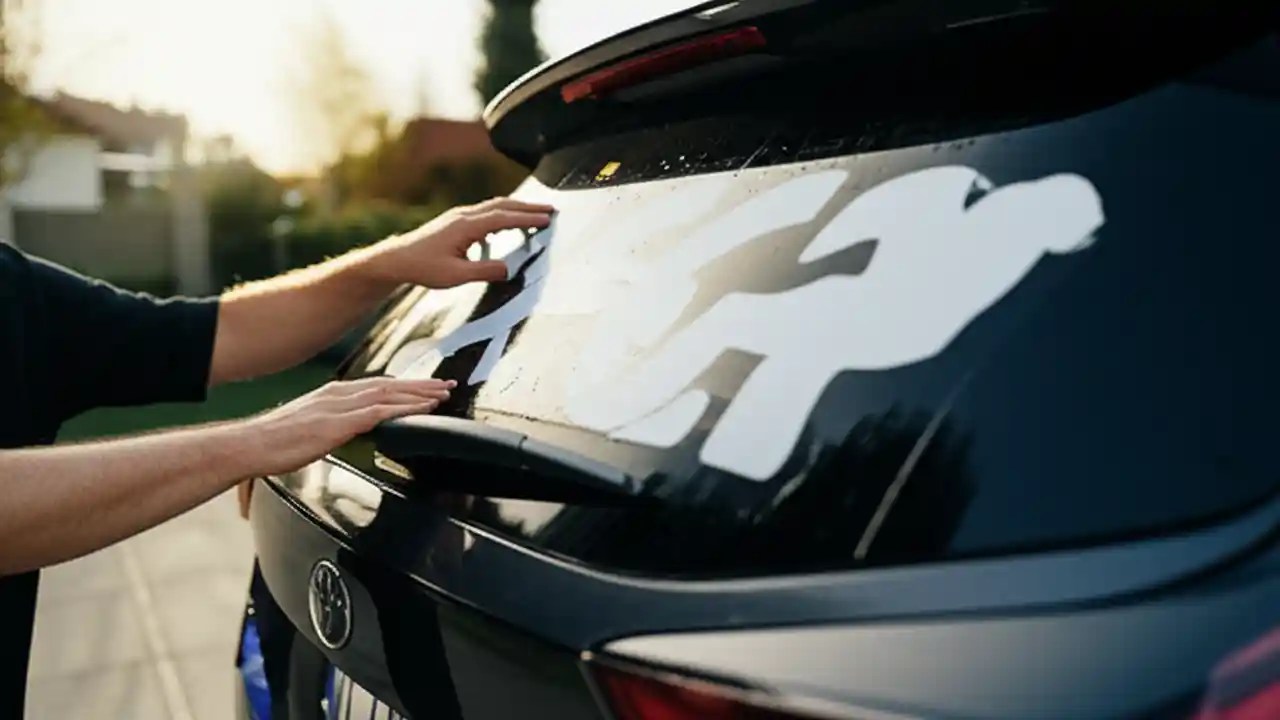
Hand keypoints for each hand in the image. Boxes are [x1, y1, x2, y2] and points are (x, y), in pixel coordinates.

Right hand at [233, 376, 454, 480]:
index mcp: (331, 394)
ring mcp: (339, 406)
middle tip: (447, 384)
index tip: (425, 387)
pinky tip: (424, 410)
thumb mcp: (308, 429)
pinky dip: (406, 408)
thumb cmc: (273, 443)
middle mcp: (338, 394)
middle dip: (420, 384)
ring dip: (420, 394)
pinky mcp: (339, 423)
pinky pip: (381, 412)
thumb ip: (330, 428)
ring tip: (444, 394)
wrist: (250, 445)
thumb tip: (342, 435)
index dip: (403, 385)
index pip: (376, 385)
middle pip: (389, 384)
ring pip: (390, 394)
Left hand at [374, 197, 553, 287]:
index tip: (547, 218)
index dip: (527, 218)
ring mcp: (459, 217)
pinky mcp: (456, 222)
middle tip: (551, 209)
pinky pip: (486, 212)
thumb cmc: (423, 267)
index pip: (503, 218)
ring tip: (536, 213)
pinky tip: (508, 223)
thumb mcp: (455, 276)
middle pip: (503, 205)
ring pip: (494, 206)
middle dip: (528, 207)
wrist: (397, 259)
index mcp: (466, 226)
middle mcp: (464, 216)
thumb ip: (484, 271)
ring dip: (517, 208)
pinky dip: (504, 213)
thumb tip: (509, 269)